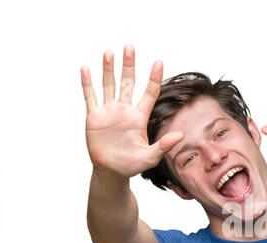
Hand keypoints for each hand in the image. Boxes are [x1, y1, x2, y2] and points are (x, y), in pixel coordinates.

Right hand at [81, 46, 182, 179]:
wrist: (110, 171)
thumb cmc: (130, 165)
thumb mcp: (149, 157)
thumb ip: (162, 146)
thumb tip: (180, 135)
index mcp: (139, 117)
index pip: (149, 92)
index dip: (153, 78)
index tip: (158, 62)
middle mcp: (124, 110)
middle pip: (128, 82)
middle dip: (128, 65)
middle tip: (129, 47)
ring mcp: (108, 111)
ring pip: (109, 85)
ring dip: (108, 69)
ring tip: (109, 52)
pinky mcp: (94, 116)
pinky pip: (90, 96)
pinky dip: (87, 83)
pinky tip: (85, 69)